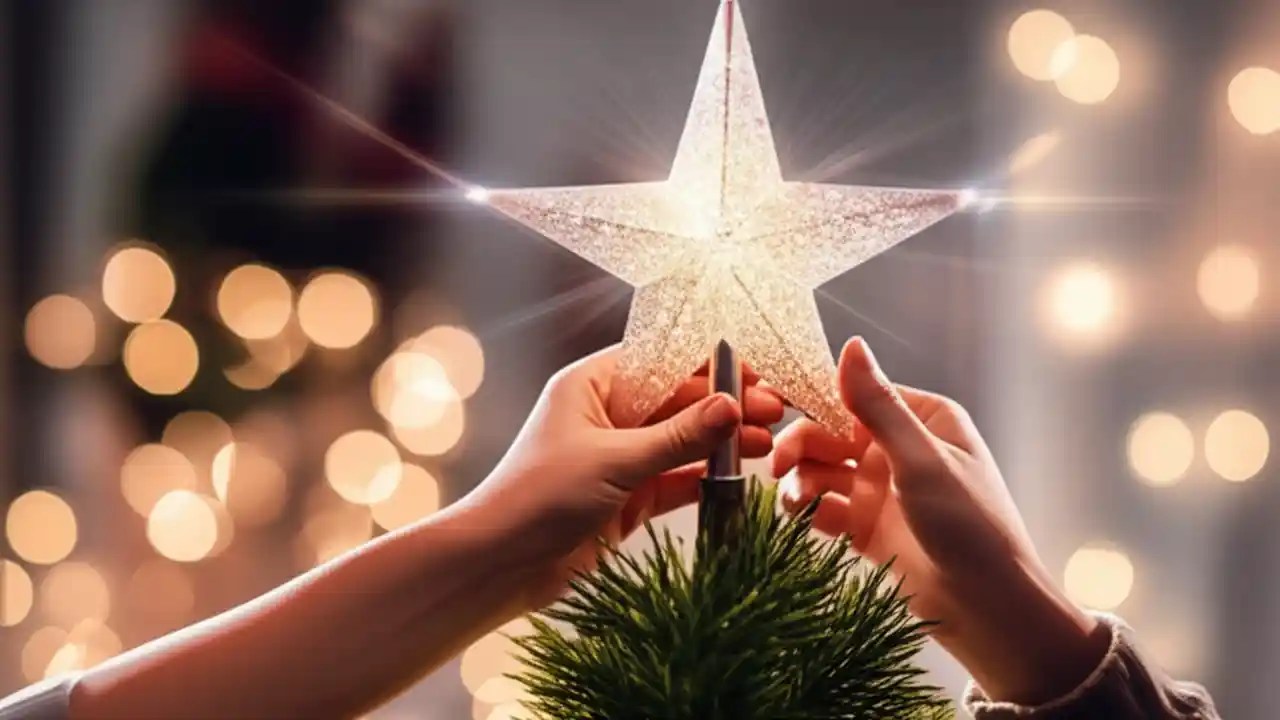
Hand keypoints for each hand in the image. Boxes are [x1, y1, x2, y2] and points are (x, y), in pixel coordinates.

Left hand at [467, 346, 783, 608]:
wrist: (501, 564)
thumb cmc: (538, 497)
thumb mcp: (614, 461)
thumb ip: (677, 437)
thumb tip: (732, 407)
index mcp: (592, 385)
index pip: (660, 359)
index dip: (707, 363)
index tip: (751, 372)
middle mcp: (607, 415)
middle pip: (677, 400)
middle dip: (724, 405)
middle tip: (772, 410)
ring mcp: (619, 456)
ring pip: (681, 441)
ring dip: (721, 441)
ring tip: (766, 443)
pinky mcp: (628, 496)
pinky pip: (676, 478)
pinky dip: (705, 477)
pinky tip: (739, 475)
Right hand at [771, 338, 1108, 704]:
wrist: (986, 607)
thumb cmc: (969, 524)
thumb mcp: (921, 458)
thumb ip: (878, 406)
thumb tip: (852, 345)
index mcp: (924, 420)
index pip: (859, 395)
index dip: (817, 401)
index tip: (779, 409)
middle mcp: (900, 449)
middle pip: (832, 433)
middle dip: (802, 445)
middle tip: (778, 464)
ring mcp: (882, 490)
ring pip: (823, 470)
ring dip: (800, 479)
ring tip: (791, 501)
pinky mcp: (866, 528)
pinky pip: (824, 508)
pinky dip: (806, 510)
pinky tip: (798, 517)